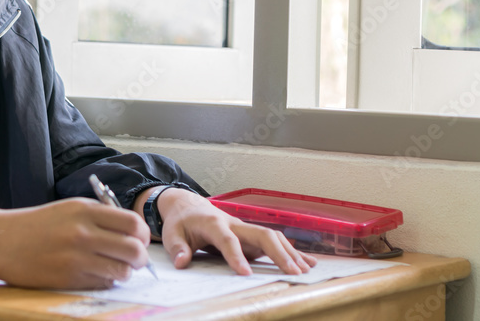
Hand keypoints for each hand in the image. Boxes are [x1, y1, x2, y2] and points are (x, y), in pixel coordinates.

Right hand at [0, 198, 152, 287]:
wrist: (2, 241)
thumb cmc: (38, 224)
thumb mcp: (70, 208)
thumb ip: (100, 216)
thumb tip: (133, 231)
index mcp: (85, 211)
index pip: (132, 223)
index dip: (142, 234)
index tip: (139, 239)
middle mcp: (83, 233)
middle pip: (133, 249)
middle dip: (140, 257)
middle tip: (135, 259)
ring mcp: (76, 258)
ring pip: (122, 271)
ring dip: (125, 272)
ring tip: (117, 268)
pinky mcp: (68, 280)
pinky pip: (103, 284)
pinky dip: (106, 281)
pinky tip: (97, 274)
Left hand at [145, 189, 316, 275]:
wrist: (188, 205)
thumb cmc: (181, 221)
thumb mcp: (172, 233)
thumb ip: (177, 248)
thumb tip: (182, 262)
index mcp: (213, 223)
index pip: (227, 240)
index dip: (236, 256)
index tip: (246, 274)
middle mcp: (234, 223)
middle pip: (261, 234)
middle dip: (279, 253)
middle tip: (293, 272)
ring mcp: (245, 228)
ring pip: (272, 236)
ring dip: (289, 252)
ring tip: (304, 271)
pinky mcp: (251, 235)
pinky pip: (274, 241)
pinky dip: (291, 252)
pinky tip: (307, 262)